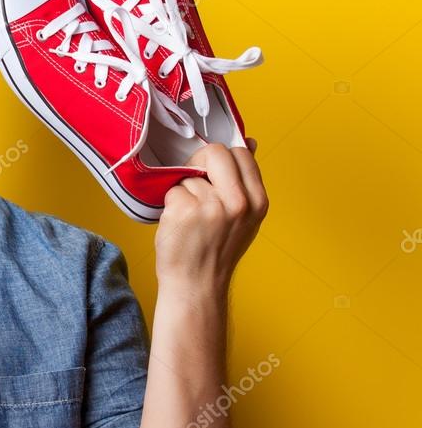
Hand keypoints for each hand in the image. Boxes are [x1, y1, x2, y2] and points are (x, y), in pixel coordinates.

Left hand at [155, 137, 268, 293]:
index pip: (241, 153)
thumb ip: (245, 181)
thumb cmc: (216, 251)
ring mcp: (210, 207)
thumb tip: (248, 142)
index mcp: (257, 202)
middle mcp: (238, 203)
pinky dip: (170, 205)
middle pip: (215, 152)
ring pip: (189, 175)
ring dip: (184, 191)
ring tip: (190, 219)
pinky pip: (172, 190)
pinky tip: (178, 225)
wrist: (197, 285)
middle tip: (194, 184)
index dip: (222, 159)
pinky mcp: (184, 212)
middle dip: (200, 161)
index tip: (212, 173)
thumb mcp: (244, 217)